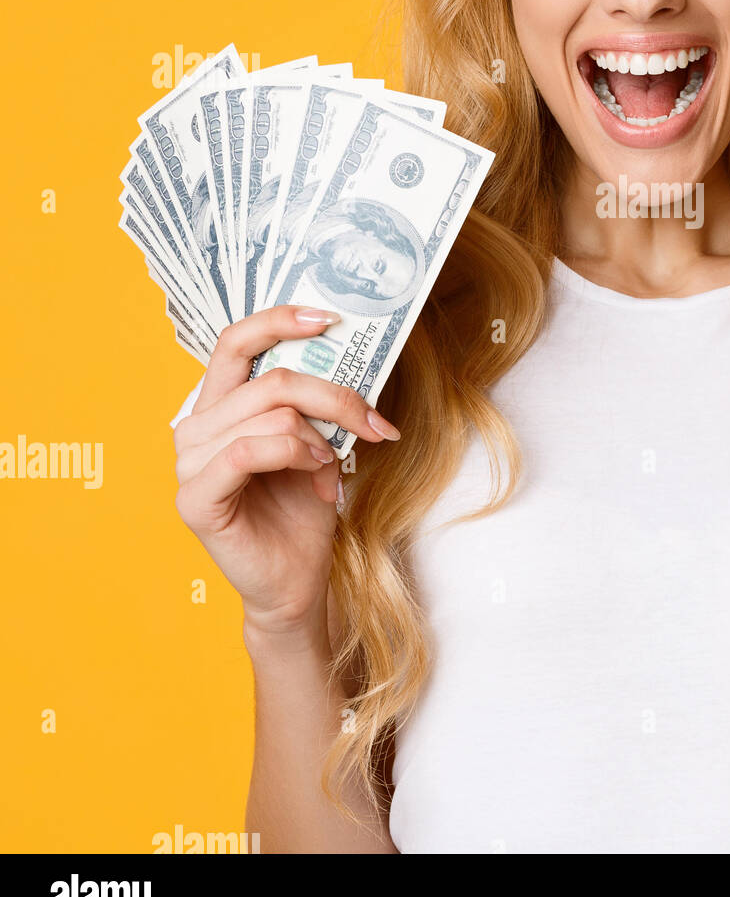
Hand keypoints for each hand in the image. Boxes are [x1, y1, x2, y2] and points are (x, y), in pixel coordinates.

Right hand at [171, 305, 401, 640]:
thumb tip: (351, 356)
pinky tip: (317, 474)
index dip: (279, 321)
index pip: (234, 342)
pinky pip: (248, 452)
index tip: (330, 317)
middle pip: (271, 380)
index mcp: (219, 406)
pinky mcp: (194, 499)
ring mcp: (188, 464)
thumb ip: (316, 401)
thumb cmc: (304, 507)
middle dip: (335, 397)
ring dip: (319, 436)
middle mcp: (195, 428)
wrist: (298, 579)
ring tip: (332, 463)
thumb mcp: (318, 440)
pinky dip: (295, 455)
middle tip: (374, 422)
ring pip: (270, 414)